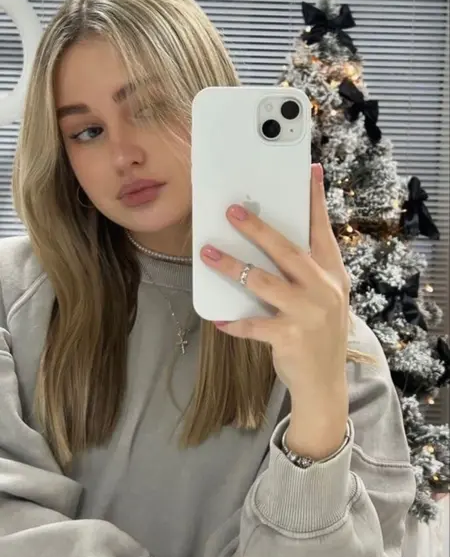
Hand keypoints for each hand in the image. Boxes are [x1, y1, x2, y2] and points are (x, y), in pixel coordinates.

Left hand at [200, 164, 350, 458]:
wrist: (325, 384)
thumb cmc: (318, 333)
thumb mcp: (322, 298)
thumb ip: (304, 272)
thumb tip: (266, 244)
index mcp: (333, 274)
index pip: (322, 231)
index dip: (314, 201)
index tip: (308, 172)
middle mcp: (324, 290)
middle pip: (287, 250)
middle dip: (258, 228)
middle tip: (233, 209)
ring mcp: (309, 314)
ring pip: (263, 282)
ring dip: (232, 266)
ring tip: (208, 252)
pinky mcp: (290, 337)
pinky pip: (254, 324)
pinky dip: (234, 322)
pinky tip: (218, 319)